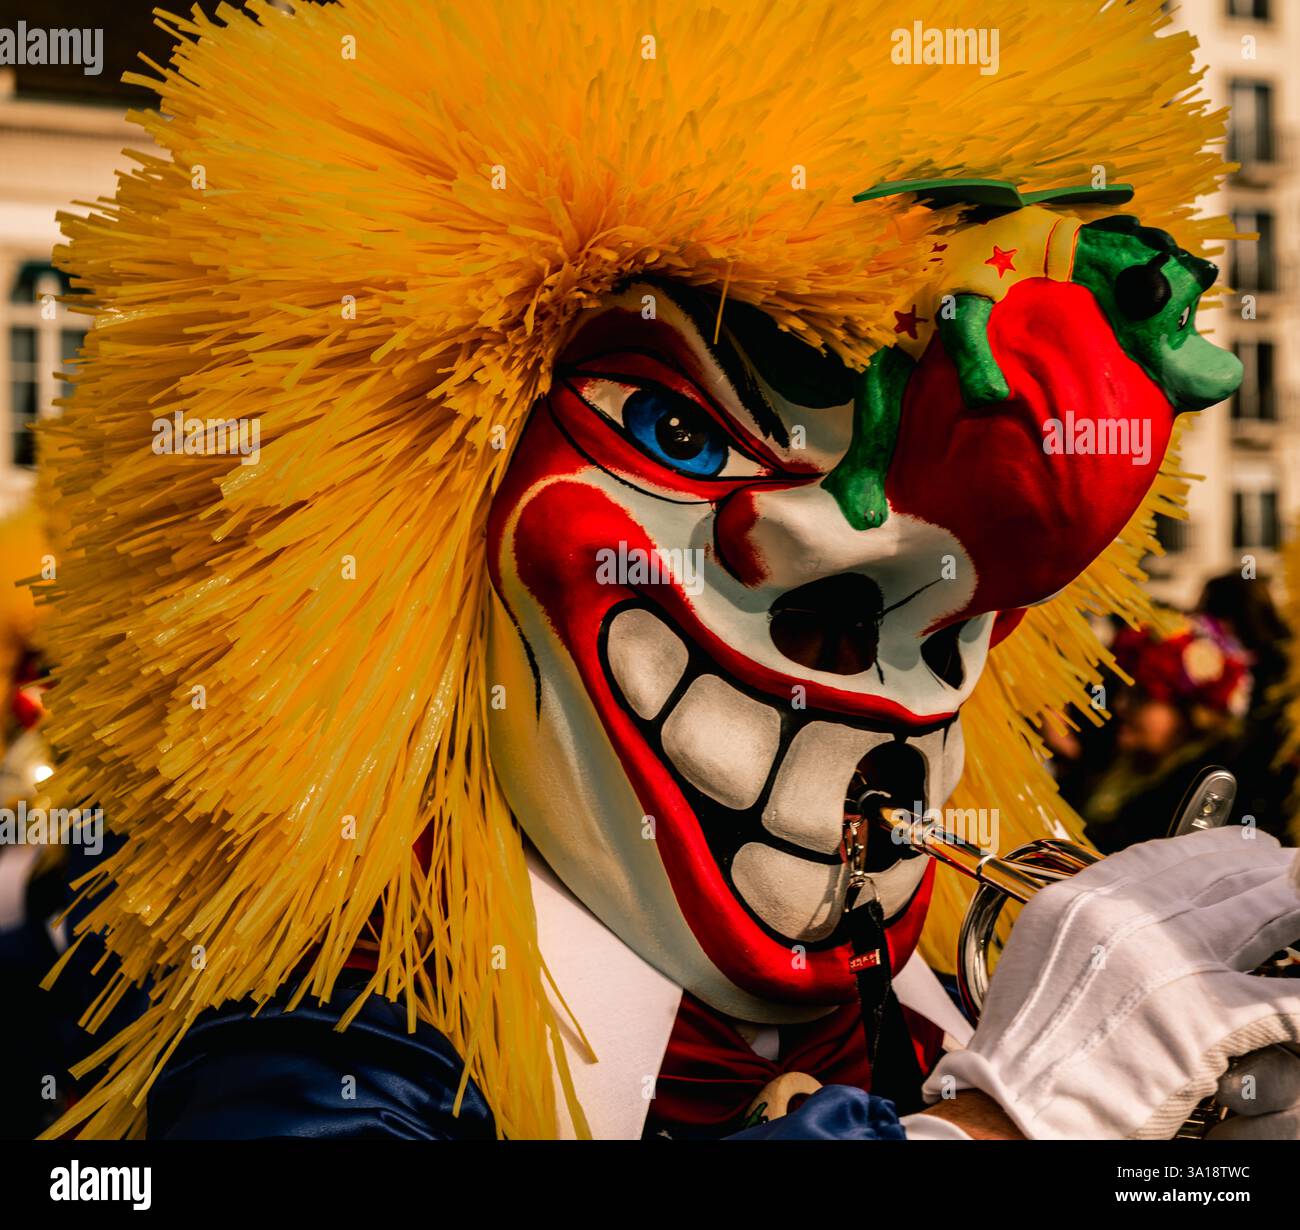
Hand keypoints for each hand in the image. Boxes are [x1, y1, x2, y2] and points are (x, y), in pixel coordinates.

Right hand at [922, 826, 1299, 1138]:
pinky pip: (1285, 999)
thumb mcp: (1039, 953)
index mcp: (1081, 901)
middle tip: (1292, 864)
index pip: (1162, 857)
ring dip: (1294, 906)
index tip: (1241, 845)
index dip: (1212, 847)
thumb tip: (1125, 910)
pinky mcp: (1208, 1022)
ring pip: (1258, 918)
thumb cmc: (1022, 1041)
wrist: (1020, 1100)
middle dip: (1264, 869)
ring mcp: (1170, 966)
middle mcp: (1127, 920)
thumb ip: (1085, 923)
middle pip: (1216, 879)